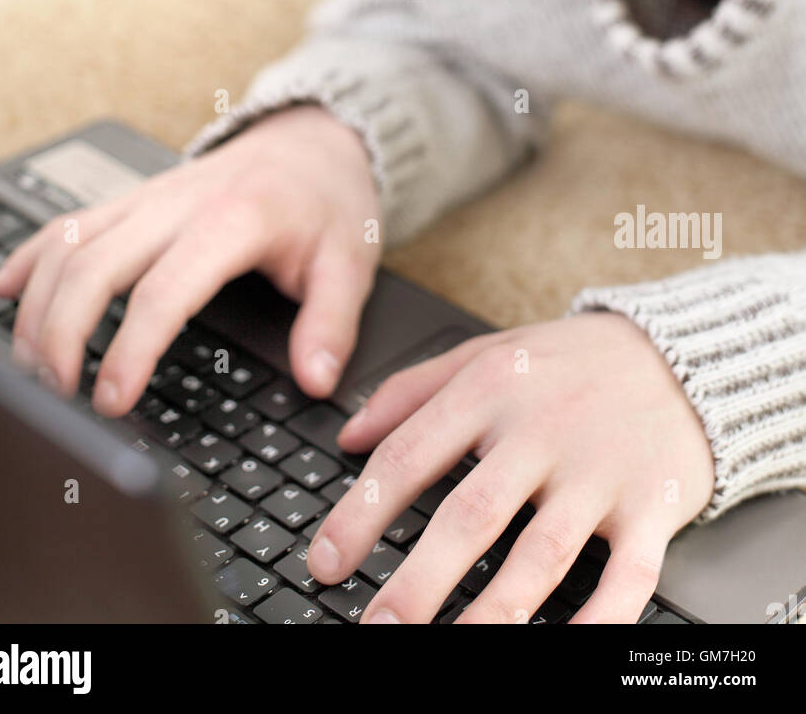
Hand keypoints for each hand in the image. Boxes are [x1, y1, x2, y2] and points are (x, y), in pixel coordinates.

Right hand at [0, 105, 380, 410]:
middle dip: (61, 331)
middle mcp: (179, 203)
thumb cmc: (327, 200)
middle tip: (57, 392)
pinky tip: (3, 291)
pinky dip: (31, 256)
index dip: (131, 349)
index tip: (110, 401)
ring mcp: (149, 197)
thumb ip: (331, 324)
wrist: (312, 139)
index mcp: (233, 221)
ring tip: (32, 365)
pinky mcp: (133, 198)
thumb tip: (315, 380)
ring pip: (70, 242)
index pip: (165, 290)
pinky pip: (68, 222)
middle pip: (95, 264)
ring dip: (38, 303)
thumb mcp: (350, 261)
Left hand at [306, 311, 715, 622]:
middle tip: (377, 627)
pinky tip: (565, 650)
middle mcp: (541, 431)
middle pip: (469, 516)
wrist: (680, 354)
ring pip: (539, 556)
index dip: (360, 514)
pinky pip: (625, 577)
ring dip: (491, 614)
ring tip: (449, 652)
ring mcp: (598, 474)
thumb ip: (411, 390)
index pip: (411, 455)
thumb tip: (348, 435)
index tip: (325, 562)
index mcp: (492, 388)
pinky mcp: (651, 508)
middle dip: (417, 582)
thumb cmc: (570, 363)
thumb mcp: (486, 352)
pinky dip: (598, 624)